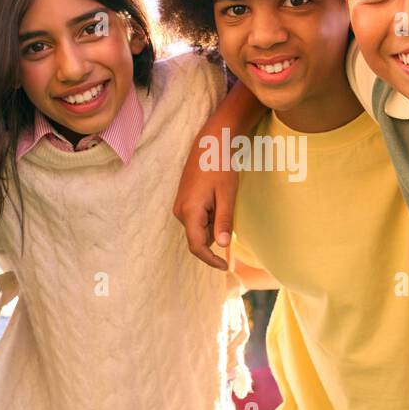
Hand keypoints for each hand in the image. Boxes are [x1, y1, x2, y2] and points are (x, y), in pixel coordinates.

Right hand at [173, 134, 238, 269]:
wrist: (210, 142)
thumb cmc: (220, 166)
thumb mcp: (227, 195)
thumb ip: (223, 222)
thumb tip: (222, 246)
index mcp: (189, 212)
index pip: (197, 246)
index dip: (210, 260)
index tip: (225, 266)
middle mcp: (180, 211)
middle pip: (199, 237)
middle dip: (216, 232)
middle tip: (228, 208)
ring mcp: (180, 206)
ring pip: (199, 228)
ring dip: (214, 222)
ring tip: (222, 197)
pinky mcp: (184, 201)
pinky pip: (197, 218)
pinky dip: (210, 215)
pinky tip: (216, 197)